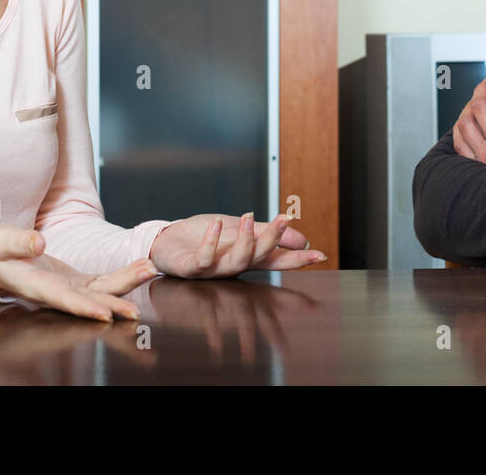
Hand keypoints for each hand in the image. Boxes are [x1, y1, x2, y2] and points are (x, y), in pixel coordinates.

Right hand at [0, 224, 156, 321]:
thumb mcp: (1, 242)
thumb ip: (19, 242)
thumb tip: (39, 242)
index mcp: (37, 286)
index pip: (63, 299)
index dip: (84, 307)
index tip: (104, 314)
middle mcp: (57, 292)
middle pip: (89, 302)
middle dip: (114, 307)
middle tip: (137, 314)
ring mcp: (69, 288)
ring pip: (102, 290)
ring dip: (127, 283)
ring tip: (149, 271)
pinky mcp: (76, 281)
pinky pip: (103, 280)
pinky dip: (123, 274)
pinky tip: (142, 266)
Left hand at [149, 212, 325, 277]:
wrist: (165, 241)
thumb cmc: (201, 236)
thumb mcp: (238, 229)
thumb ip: (266, 232)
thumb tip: (301, 237)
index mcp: (246, 257)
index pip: (277, 259)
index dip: (298, 259)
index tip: (320, 255)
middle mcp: (233, 266)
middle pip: (260, 258)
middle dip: (274, 240)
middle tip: (286, 220)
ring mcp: (213, 268)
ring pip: (237, 262)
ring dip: (246, 240)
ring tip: (249, 217)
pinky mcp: (190, 268)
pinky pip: (203, 259)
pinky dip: (212, 242)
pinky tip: (217, 225)